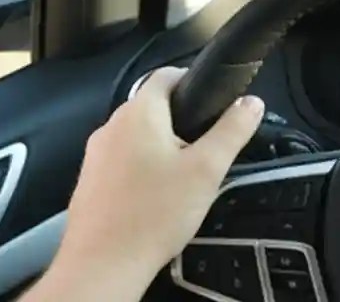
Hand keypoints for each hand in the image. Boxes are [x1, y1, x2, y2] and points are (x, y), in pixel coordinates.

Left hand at [23, 67, 263, 301]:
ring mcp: (94, 155)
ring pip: (135, 136)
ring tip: (184, 175)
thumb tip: (251, 102)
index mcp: (139, 113)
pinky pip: (121, 161)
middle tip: (206, 148)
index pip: (166, 75)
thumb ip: (232, 131)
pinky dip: (140, 168)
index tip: (214, 103)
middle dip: (180, 120)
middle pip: (151, 107)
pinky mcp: (88, 181)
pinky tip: (155, 197)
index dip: (193, 81)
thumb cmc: (157, 212)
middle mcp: (110, 126)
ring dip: (159, 146)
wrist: (103, 264)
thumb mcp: (207, 169)